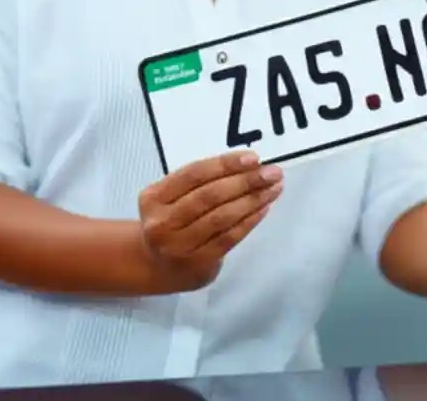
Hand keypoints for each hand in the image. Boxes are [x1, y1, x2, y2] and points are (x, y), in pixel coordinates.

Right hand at [137, 151, 282, 291]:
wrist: (155, 268)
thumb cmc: (170, 223)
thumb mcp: (169, 199)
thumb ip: (198, 183)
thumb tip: (247, 165)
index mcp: (153, 198)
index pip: (193, 174)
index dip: (225, 164)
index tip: (253, 158)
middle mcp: (162, 222)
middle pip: (209, 196)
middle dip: (245, 181)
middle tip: (272, 172)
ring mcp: (178, 246)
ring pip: (221, 217)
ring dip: (252, 200)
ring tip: (273, 188)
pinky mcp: (197, 264)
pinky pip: (229, 237)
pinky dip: (249, 221)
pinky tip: (264, 208)